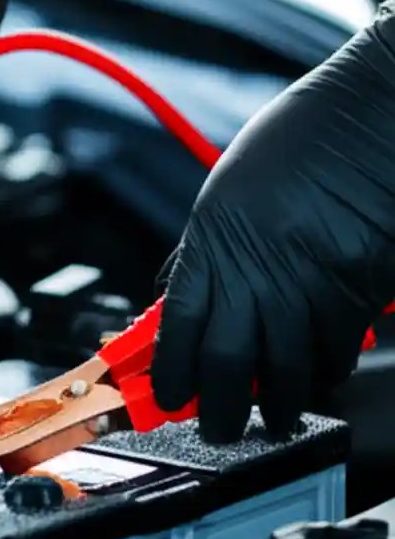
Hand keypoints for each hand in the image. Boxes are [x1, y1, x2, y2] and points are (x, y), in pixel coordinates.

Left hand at [154, 0, 394, 441]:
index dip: (168, 372)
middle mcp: (258, 264)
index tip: (165, 396)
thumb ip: (207, 250)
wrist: (376, 110)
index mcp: (215, 236)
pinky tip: (319, 368)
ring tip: (273, 412)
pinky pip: (337, 344)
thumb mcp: (230, 190)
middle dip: (219, 408)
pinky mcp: (360, 284)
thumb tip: (178, 301)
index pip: (177, 325)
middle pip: (228, 361)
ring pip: (288, 365)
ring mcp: (312, 277)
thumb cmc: (303, 139)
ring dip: (279, 399)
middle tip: (219, 428)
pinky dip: (325, 365)